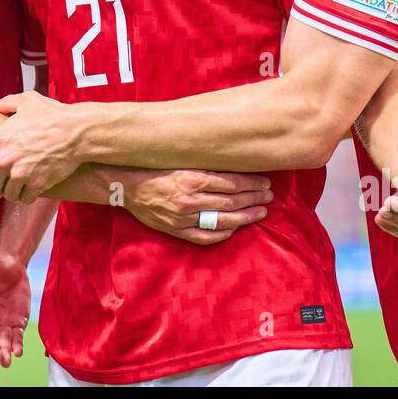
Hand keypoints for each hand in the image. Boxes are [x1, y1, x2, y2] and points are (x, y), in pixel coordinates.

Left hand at [0, 91, 84, 202]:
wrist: (76, 131)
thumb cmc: (52, 115)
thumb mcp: (27, 101)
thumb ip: (6, 102)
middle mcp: (3, 160)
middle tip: (6, 181)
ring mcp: (19, 174)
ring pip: (7, 195)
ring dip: (14, 191)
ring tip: (25, 179)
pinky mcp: (35, 185)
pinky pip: (25, 199)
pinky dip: (29, 195)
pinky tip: (37, 184)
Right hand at [115, 168, 271, 244]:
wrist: (129, 186)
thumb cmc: (157, 169)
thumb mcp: (182, 161)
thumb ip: (205, 167)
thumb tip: (235, 168)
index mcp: (193, 178)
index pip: (232, 183)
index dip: (252, 184)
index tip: (265, 183)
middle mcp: (191, 198)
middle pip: (232, 202)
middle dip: (254, 199)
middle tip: (268, 197)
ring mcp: (184, 217)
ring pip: (223, 220)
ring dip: (245, 217)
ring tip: (260, 212)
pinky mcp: (177, 230)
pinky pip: (205, 236)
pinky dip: (222, 234)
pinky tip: (234, 229)